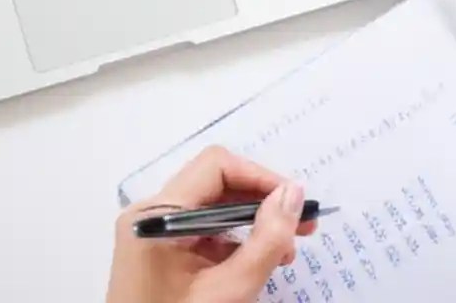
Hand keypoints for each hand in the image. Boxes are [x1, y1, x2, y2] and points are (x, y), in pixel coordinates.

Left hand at [107, 146, 315, 302]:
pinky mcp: (159, 255)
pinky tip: (258, 264)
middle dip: (263, 203)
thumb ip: (267, 239)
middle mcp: (151, 216)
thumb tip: (293, 192)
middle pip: (216, 187)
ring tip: (284, 254)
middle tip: (304, 226)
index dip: (261, 178)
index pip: (216, 167)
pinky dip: (234, 244)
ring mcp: (153, 236)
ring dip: (253, 226)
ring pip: (212, 211)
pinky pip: (202, 234)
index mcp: (158, 215)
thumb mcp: (231, 288)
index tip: (295, 203)